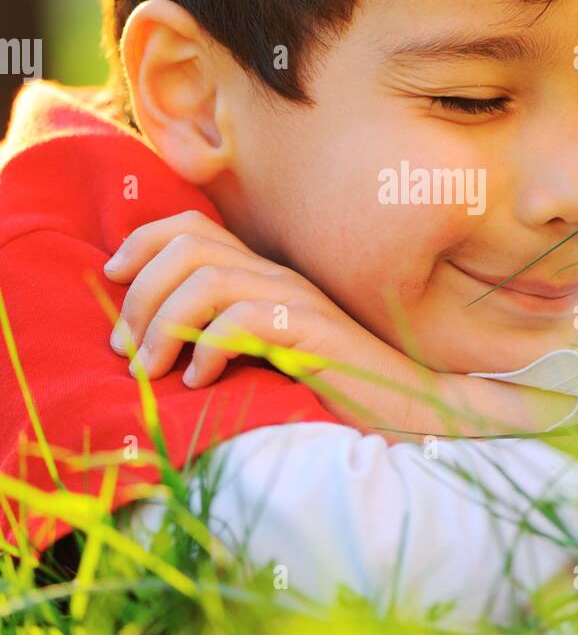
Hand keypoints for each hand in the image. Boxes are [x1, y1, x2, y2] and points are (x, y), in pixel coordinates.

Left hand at [103, 209, 434, 437]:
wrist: (407, 408)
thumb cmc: (330, 388)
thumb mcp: (264, 353)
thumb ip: (221, 333)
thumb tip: (152, 339)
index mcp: (263, 273)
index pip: (191, 226)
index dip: (142, 243)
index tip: (112, 281)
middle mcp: (277, 275)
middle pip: (188, 246)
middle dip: (140, 295)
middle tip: (125, 350)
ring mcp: (298, 299)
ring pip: (208, 279)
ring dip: (164, 324)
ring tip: (151, 371)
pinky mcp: (314, 332)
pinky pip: (245, 320)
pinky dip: (209, 349)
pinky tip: (200, 382)